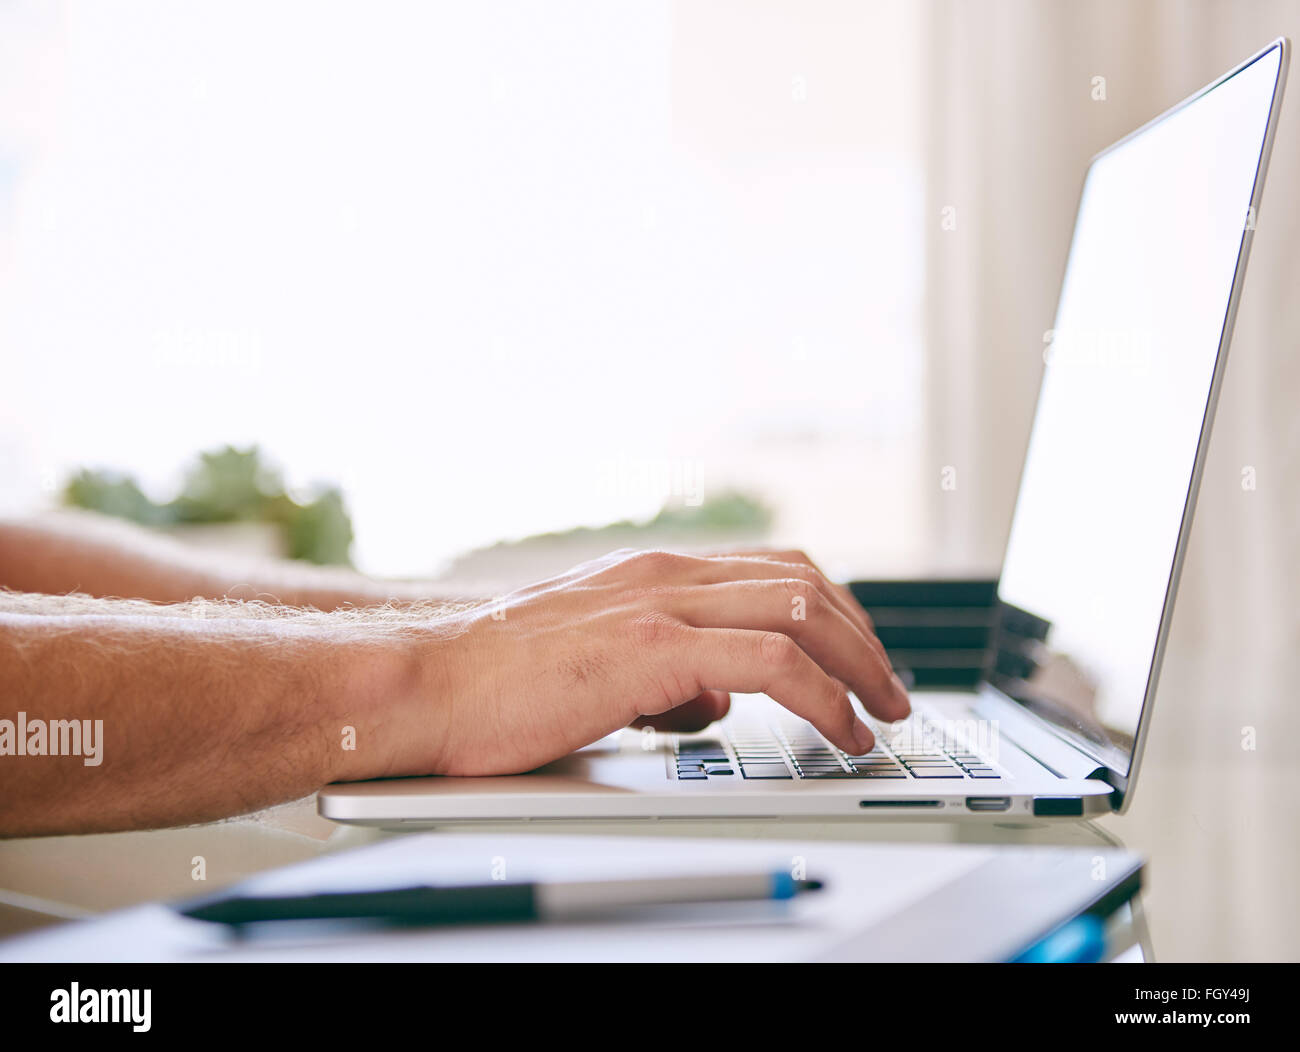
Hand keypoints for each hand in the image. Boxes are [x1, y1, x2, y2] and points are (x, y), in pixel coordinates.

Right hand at [398, 548, 910, 775]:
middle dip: (864, 638)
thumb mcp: (598, 668)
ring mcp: (661, 603)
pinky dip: (823, 696)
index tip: (862, 659)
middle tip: (890, 692)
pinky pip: (771, 663)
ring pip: (802, 611)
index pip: (776, 571)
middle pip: (805, 583)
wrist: (425, 684)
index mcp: (655, 574)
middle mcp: (667, 574)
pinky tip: (839, 730)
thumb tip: (712, 704)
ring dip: (859, 665)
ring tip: (882, 715)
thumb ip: (664, 677)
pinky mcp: (652, 647)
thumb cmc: (495, 684)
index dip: (836, 613)